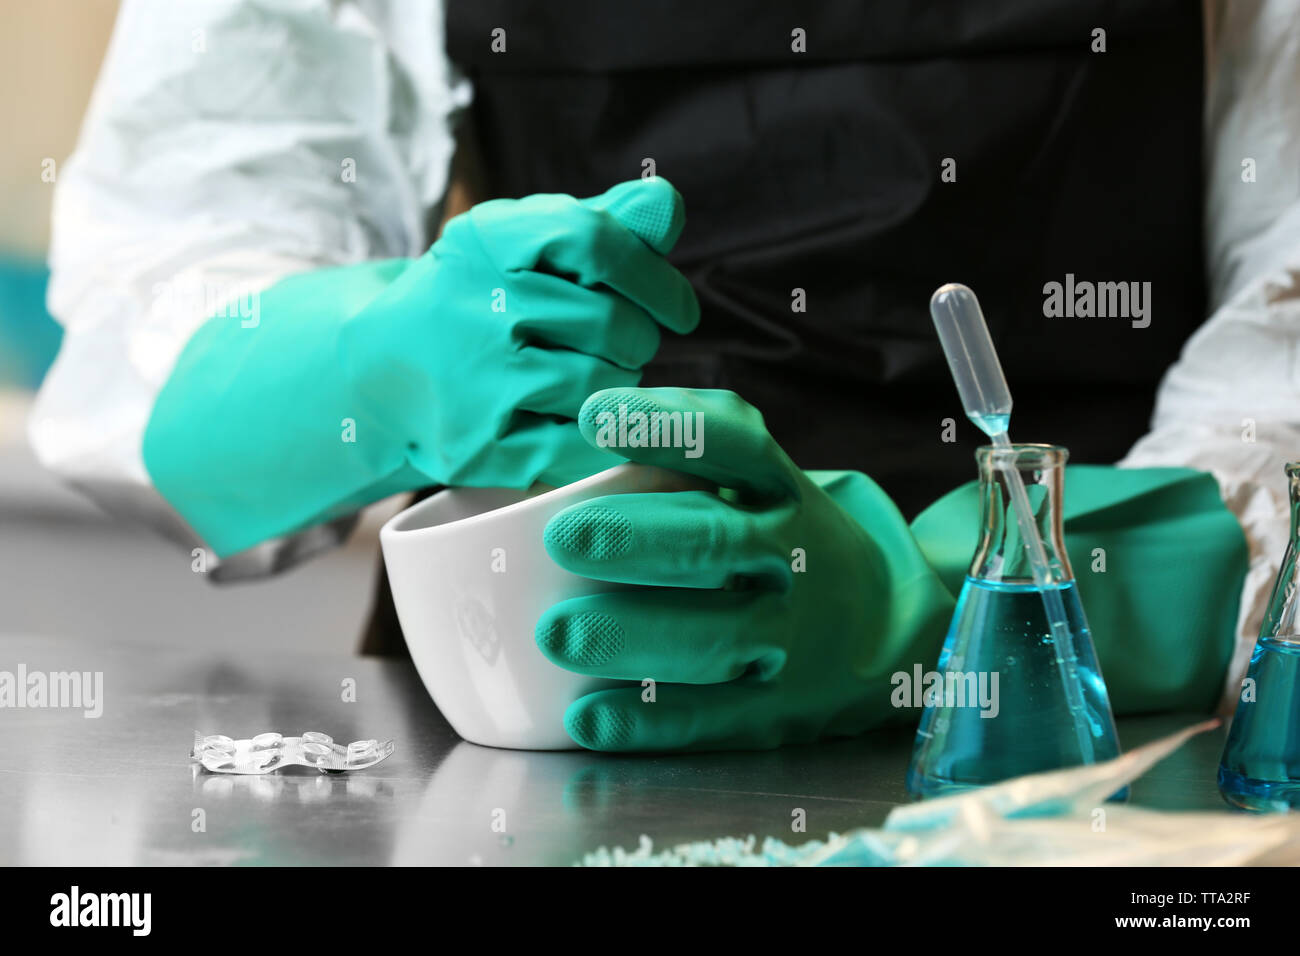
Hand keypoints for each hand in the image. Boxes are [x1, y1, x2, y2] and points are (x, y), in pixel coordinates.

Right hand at [144, 179, 697, 555]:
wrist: (380, 373)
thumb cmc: (477, 301)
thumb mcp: (523, 246)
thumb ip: (603, 223)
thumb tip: (667, 204)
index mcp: (485, 240)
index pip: (595, 241)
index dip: (654, 278)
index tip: (680, 312)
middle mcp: (472, 306)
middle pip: (611, 322)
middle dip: (634, 339)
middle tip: (618, 349)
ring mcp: (472, 382)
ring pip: (601, 384)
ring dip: (616, 386)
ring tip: (589, 379)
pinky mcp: (477, 447)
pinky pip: (580, 444)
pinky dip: (596, 435)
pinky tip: (581, 422)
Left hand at [535, 387, 953, 750]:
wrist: (885, 629)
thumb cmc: (781, 538)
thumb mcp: (764, 479)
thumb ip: (696, 437)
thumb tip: (597, 418)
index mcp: (781, 492)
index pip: (735, 446)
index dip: (667, 429)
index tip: (593, 419)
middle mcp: (791, 559)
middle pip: (718, 544)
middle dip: (636, 540)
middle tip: (562, 538)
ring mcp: (786, 638)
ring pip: (714, 635)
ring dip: (633, 635)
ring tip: (557, 633)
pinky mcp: (773, 709)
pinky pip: (710, 718)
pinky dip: (648, 720)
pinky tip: (588, 716)